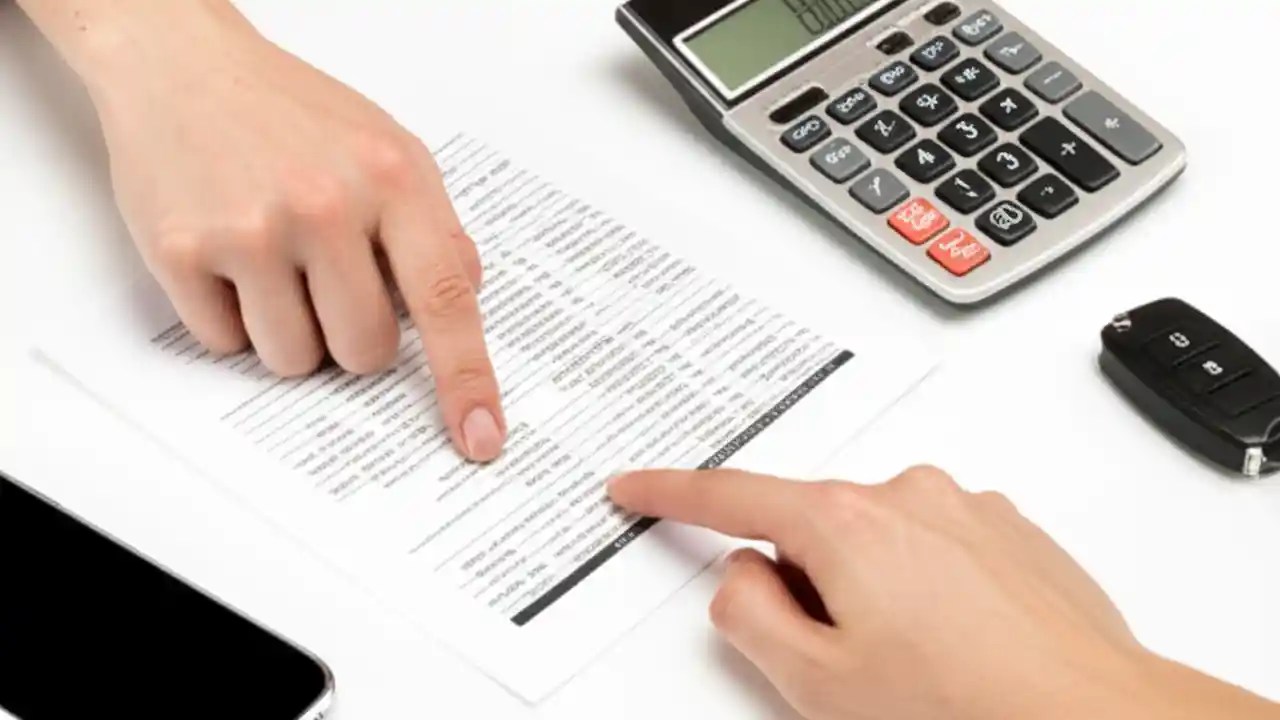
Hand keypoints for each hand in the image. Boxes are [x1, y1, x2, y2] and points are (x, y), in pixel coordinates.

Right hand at [20, 1, 504, 460]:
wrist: (185, 68)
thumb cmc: (294, 114)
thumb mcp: (391, 149)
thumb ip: (436, 228)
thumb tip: (463, 299)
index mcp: (392, 180)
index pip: (445, 299)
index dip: (466, 379)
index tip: (479, 437)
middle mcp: (323, 205)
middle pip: (364, 352)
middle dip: (354, 337)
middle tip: (331, 280)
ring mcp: (249, 229)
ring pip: (293, 360)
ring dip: (291, 332)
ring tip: (277, 262)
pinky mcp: (180, 250)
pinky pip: (225, 345)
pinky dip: (231, 317)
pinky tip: (229, 257)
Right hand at [609, 466, 1279, 719]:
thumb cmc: (969, 709)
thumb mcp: (818, 683)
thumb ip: (748, 615)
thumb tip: (743, 576)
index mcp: (845, 522)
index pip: (730, 497)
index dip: (670, 494)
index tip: (636, 488)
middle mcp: (905, 495)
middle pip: (810, 527)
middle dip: (806, 583)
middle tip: (845, 659)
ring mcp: (963, 508)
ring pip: (875, 539)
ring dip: (872, 588)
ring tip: (918, 662)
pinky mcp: (1006, 529)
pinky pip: (934, 546)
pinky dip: (926, 587)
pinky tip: (957, 647)